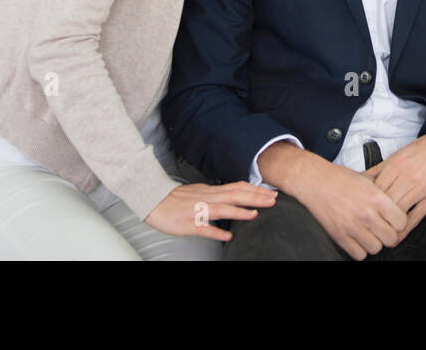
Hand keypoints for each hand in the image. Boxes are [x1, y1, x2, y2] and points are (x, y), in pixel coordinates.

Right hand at [143, 181, 276, 242]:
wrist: (153, 200)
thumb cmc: (176, 198)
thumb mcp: (200, 191)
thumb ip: (217, 194)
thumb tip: (234, 194)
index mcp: (210, 191)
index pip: (237, 187)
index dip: (254, 190)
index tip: (270, 192)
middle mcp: (207, 198)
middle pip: (234, 195)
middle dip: (255, 197)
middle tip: (272, 200)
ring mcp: (197, 211)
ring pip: (221, 209)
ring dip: (239, 211)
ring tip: (254, 214)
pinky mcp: (187, 224)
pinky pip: (203, 228)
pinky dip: (216, 232)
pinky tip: (227, 237)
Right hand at [282, 154, 409, 259]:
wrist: (314, 181)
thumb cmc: (340, 178)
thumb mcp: (367, 179)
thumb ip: (384, 193)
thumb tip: (398, 203)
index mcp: (376, 198)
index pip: (402, 222)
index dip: (399, 222)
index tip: (393, 220)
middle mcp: (366, 214)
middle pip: (392, 238)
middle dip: (389, 234)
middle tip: (382, 228)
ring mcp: (352, 227)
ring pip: (376, 248)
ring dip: (374, 242)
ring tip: (369, 232)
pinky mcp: (339, 236)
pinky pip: (359, 255)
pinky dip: (360, 249)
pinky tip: (357, 238)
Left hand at [364, 118, 425, 236]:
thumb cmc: (424, 149)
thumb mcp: (399, 154)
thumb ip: (380, 168)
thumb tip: (360, 180)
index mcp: (395, 164)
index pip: (374, 189)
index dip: (366, 202)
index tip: (362, 212)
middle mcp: (406, 176)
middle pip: (384, 201)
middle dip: (376, 215)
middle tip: (369, 226)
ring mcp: (421, 188)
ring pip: (398, 211)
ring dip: (389, 224)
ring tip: (381, 234)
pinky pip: (416, 217)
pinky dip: (405, 229)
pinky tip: (398, 235)